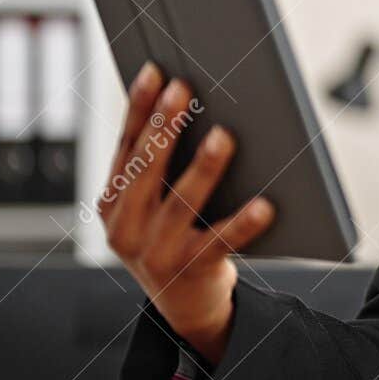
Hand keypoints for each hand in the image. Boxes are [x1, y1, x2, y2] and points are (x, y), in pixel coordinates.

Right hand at [99, 62, 274, 363]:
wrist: (184, 307)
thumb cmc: (174, 237)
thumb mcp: (152, 205)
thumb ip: (159, 166)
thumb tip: (185, 105)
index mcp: (113, 203)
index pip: (126, 146)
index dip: (139, 108)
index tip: (153, 72)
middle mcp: (126, 228)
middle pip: (148, 168)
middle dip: (165, 126)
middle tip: (185, 90)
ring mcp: (156, 252)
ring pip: (183, 202)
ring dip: (203, 168)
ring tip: (223, 137)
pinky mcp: (190, 271)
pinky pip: (221, 241)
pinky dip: (244, 223)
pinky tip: (265, 204)